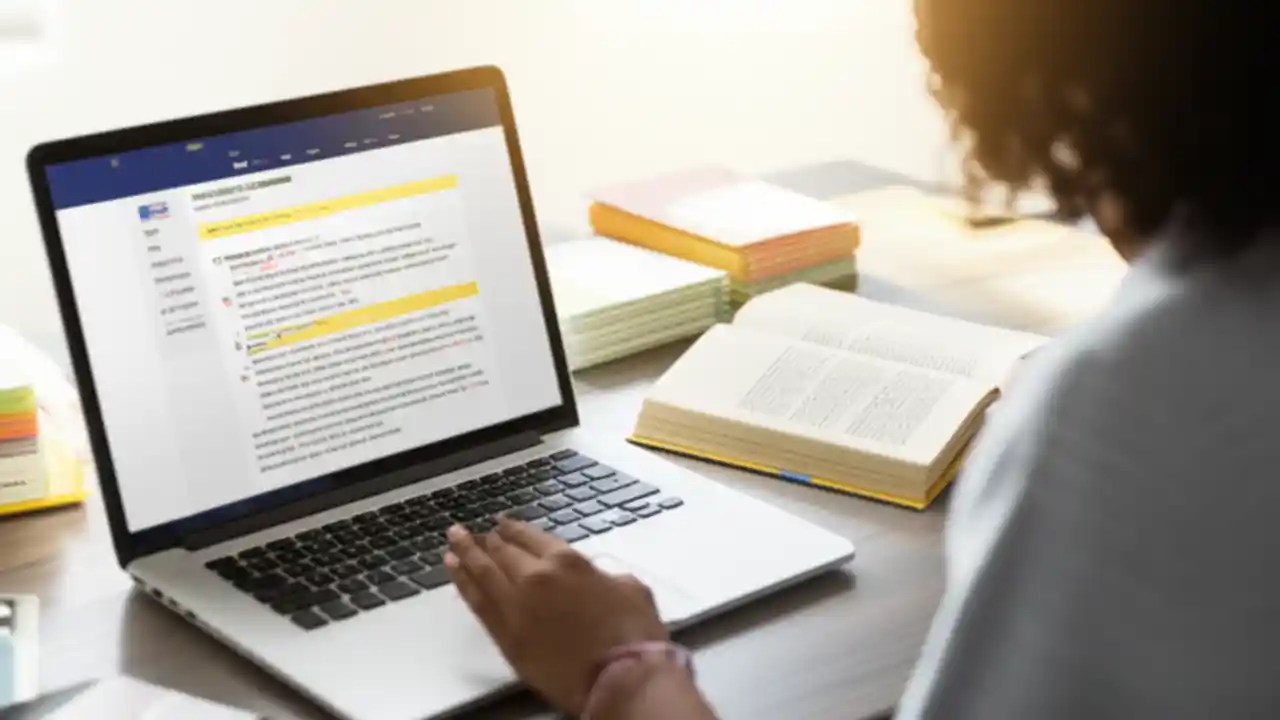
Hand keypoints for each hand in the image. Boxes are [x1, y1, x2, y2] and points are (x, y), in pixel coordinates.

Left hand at [444, 518, 667, 714]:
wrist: (619, 679)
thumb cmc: (633, 635)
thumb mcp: (630, 589)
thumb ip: (604, 577)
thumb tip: (595, 578)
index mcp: (567, 561)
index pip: (530, 537)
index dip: (514, 529)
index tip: (502, 524)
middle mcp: (536, 578)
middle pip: (502, 552)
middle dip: (485, 539)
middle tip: (469, 532)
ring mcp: (516, 607)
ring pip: (482, 573)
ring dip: (465, 554)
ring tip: (452, 542)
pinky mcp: (506, 636)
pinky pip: (477, 603)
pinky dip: (463, 584)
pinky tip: (454, 572)